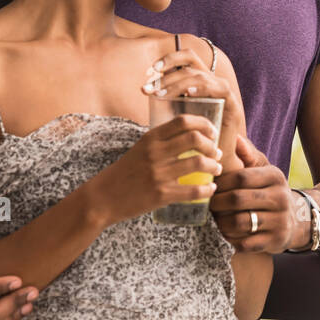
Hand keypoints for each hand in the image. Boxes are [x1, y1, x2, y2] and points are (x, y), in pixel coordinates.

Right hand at [88, 113, 222, 224]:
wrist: (103, 198)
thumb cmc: (125, 172)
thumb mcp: (140, 148)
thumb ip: (161, 140)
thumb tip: (189, 134)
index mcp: (151, 138)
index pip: (184, 121)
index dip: (204, 124)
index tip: (212, 132)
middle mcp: (155, 153)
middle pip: (195, 139)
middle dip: (212, 145)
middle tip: (216, 153)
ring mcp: (158, 174)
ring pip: (199, 163)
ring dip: (214, 167)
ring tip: (216, 169)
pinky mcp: (161, 194)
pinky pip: (194, 190)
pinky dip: (208, 189)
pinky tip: (210, 189)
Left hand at [141, 43, 243, 127]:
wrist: (214, 159)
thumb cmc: (192, 137)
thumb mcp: (177, 113)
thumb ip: (168, 99)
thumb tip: (146, 87)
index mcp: (198, 79)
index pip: (183, 57)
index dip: (167, 60)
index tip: (148, 73)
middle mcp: (211, 80)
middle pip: (191, 58)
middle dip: (168, 68)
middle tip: (150, 84)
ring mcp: (223, 91)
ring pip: (200, 75)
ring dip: (178, 83)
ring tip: (161, 94)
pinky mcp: (233, 104)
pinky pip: (220, 88)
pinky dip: (203, 88)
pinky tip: (188, 94)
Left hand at [210, 134, 302, 253]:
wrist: (296, 221)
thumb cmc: (270, 191)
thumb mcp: (264, 170)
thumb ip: (248, 155)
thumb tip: (234, 137)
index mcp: (275, 176)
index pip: (241, 177)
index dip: (221, 182)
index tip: (211, 186)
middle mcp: (281, 198)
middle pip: (238, 199)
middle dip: (217, 203)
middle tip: (208, 205)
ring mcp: (280, 221)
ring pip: (240, 222)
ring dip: (222, 222)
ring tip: (216, 219)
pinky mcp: (275, 241)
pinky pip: (245, 242)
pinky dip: (232, 239)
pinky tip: (228, 233)